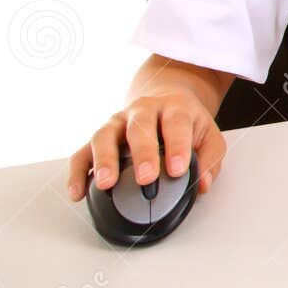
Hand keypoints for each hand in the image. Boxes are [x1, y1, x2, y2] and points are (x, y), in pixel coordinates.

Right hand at [64, 89, 226, 200]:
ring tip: (106, 183)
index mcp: (174, 107)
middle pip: (139, 127)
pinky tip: (77, 191)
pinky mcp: (100, 136)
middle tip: (145, 178)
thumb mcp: (208, 133)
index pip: (176, 123)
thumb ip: (210, 158)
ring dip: (104, 160)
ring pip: (104, 135)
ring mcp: (118, 122)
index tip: (177, 170)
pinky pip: (82, 152)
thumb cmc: (187, 121)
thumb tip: (202, 184)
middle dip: (142, 154)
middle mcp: (143, 111)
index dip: (177, 146)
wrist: (167, 96)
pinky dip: (77, 172)